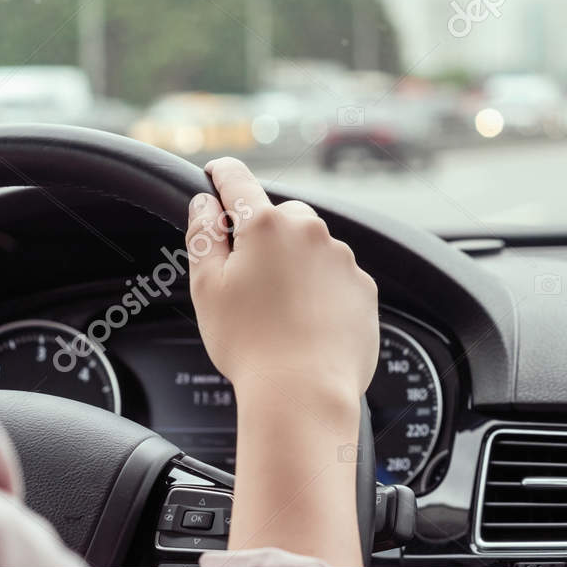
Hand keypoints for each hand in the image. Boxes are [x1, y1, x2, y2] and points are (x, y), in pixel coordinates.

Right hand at [184, 157, 377, 565]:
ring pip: (310, 248)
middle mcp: (310, 231)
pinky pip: (335, 277)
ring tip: (276, 313)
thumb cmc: (250, 344)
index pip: (237, 181)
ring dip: (294, 265)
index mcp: (266, 225)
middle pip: (279, 217)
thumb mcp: (207, 287)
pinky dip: (320, 291)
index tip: (216, 173)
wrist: (305, 393)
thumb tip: (205, 203)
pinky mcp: (363, 287)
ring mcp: (342, 259)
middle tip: (244, 278)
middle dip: (262, 236)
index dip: (221, 175)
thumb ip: (203, 235)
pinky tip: (304, 323)